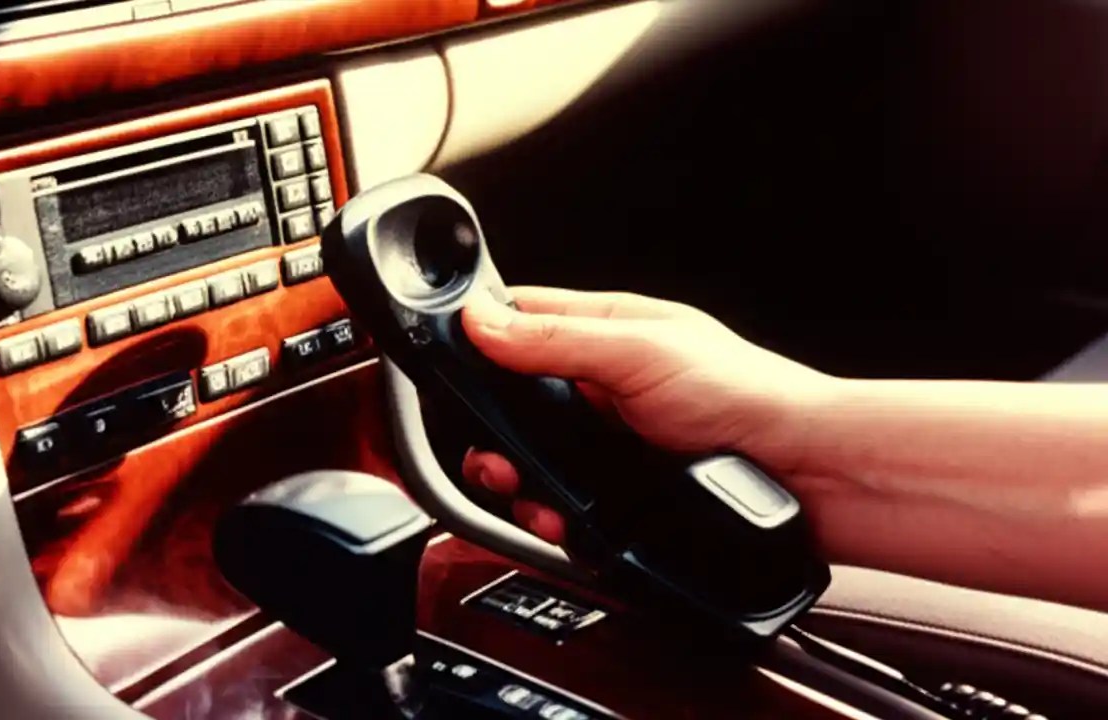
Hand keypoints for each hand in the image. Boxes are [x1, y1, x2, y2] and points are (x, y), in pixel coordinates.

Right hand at [458, 286, 833, 544]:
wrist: (806, 479)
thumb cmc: (748, 396)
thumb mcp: (641, 353)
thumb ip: (558, 340)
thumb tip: (483, 321)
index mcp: (609, 331)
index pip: (523, 319)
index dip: (481, 335)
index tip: (450, 360)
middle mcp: (604, 386)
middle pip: (517, 399)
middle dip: (494, 428)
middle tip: (490, 448)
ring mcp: (610, 442)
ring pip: (534, 456)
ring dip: (517, 475)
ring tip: (519, 484)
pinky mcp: (620, 493)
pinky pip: (564, 501)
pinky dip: (551, 512)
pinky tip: (557, 516)